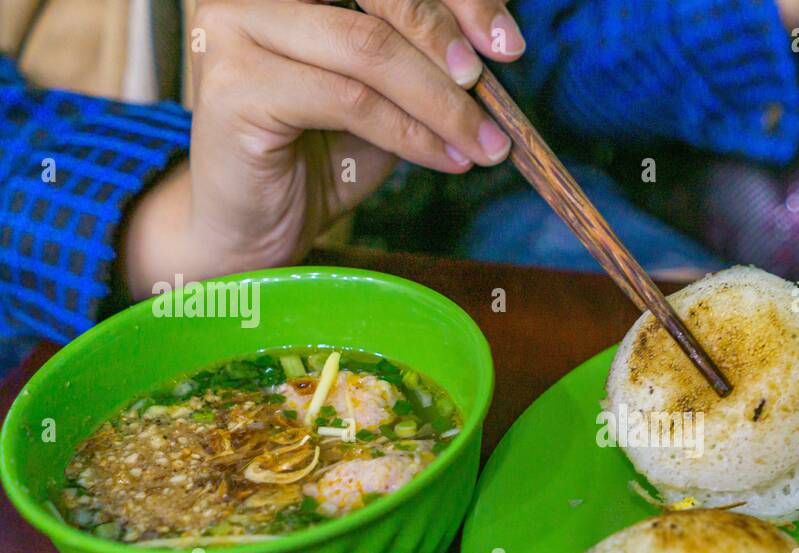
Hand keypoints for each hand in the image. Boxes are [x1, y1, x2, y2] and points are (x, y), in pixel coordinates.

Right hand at [121, 0, 524, 299]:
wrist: (253, 225)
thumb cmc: (320, 152)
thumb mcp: (386, 92)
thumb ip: (425, 56)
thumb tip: (499, 34)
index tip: (508, 43)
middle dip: (450, 39)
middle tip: (494, 85)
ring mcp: (236, 27)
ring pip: (370, 49)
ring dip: (442, 102)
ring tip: (484, 144)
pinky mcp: (236, 85)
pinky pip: (351, 101)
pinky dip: (411, 134)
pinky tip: (447, 159)